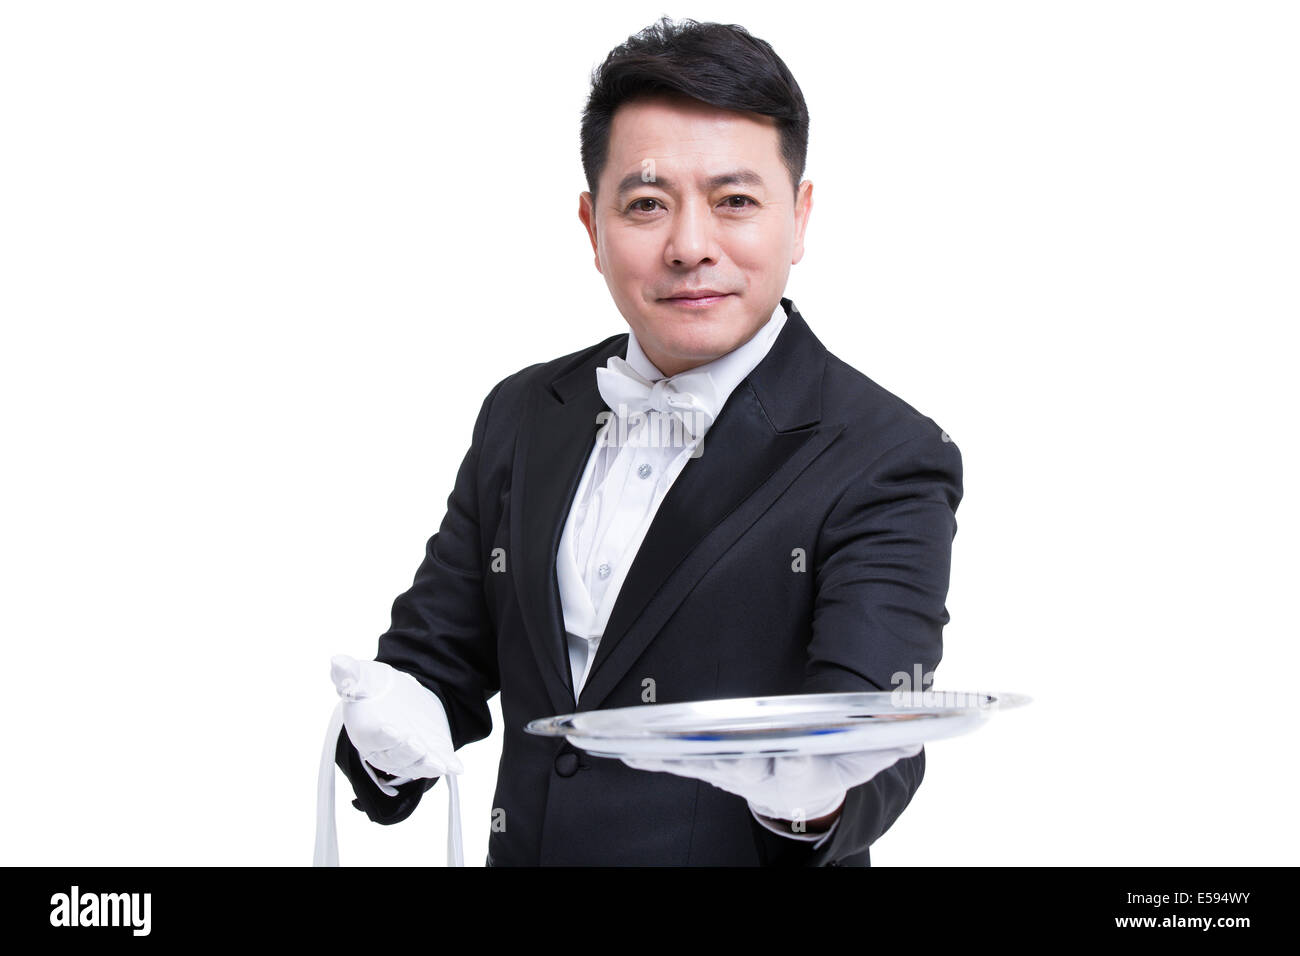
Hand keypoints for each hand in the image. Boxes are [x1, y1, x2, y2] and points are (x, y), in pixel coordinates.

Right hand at [330, 655, 461, 785]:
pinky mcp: (429, 752)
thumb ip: (349, 673)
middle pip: (394, 758)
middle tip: (417, 745)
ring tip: (440, 764)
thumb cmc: (373, 689)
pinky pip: (438, 762)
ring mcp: (409, 753)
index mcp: (365, 732)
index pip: (372, 739)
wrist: (396, 694)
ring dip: (428, 765)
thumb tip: (338, 661)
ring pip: (416, 765)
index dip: (382, 736)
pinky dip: (447, 766)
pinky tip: (456, 767)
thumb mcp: (361, 676)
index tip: (391, 729)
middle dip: (406, 753)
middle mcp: (385, 749)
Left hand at [620, 745, 921, 822]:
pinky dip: (653, 756)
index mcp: (811, 773)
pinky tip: (626, 751)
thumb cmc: (838, 758)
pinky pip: (680, 762)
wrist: (812, 785)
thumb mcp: (868, 749)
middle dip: (720, 758)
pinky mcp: (713, 764)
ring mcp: (736, 772)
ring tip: (636, 746)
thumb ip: (886, 739)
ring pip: (703, 764)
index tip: (796, 756)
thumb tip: (908, 731)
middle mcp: (768, 776)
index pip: (806, 772)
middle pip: (743, 767)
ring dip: (669, 756)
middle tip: (694, 749)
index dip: (800, 765)